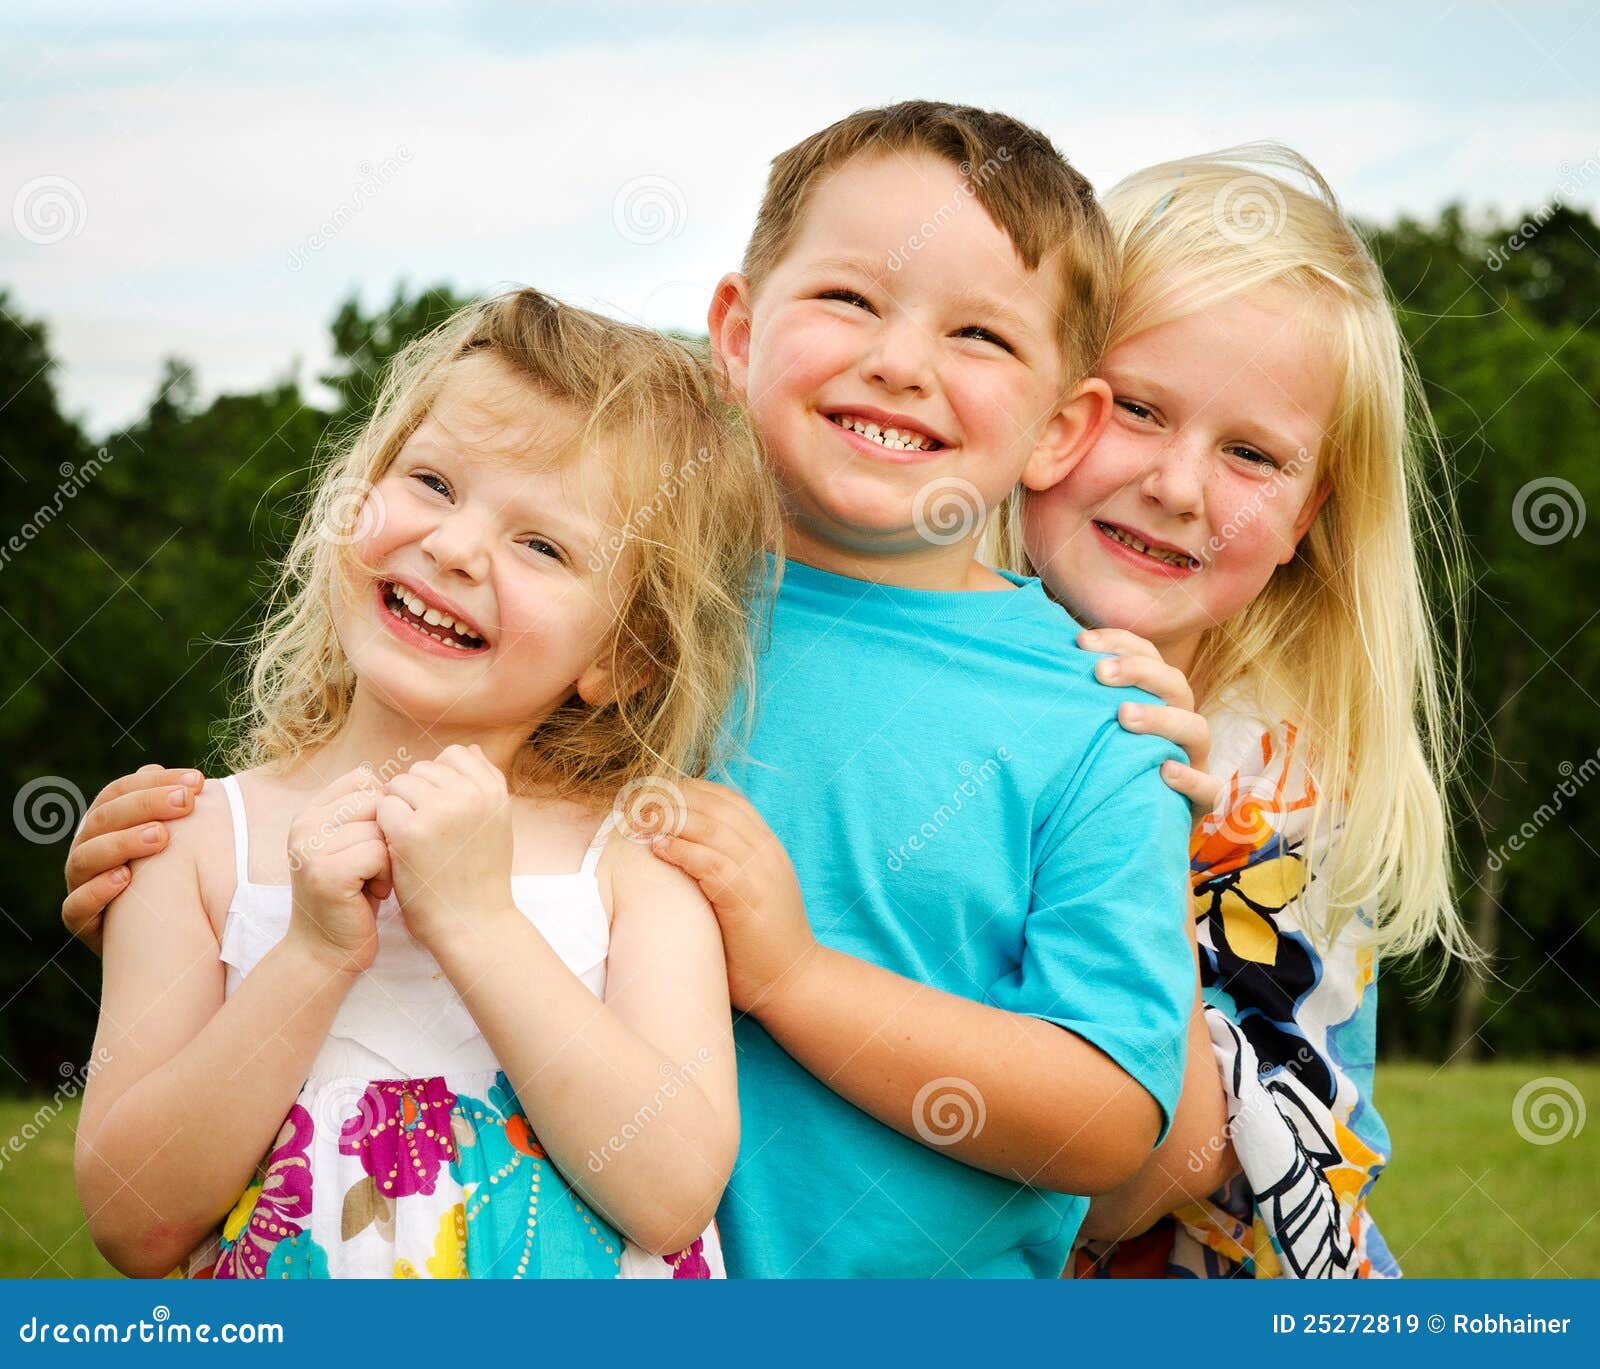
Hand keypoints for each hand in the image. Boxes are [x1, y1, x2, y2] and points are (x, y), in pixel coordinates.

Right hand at [63, 764, 204, 954]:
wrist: (157, 936)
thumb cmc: (168, 876)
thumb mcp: (171, 840)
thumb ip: (165, 806)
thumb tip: (154, 766)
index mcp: (104, 823)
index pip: (119, 791)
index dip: (154, 783)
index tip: (196, 782)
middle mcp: (86, 848)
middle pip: (103, 818)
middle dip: (145, 805)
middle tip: (184, 802)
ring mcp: (79, 883)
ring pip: (87, 857)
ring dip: (123, 843)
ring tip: (160, 837)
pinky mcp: (80, 921)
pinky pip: (76, 905)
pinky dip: (98, 890)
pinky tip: (126, 878)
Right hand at [286, 767, 390, 973]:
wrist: (327, 952)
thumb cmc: (354, 896)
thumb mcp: (354, 845)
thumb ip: (366, 813)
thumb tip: (409, 783)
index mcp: (310, 812)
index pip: (362, 779)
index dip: (384, 809)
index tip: (374, 843)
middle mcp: (303, 825)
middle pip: (376, 801)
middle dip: (389, 835)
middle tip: (375, 867)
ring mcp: (310, 848)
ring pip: (380, 828)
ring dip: (389, 858)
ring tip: (373, 882)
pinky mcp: (325, 873)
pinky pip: (378, 853)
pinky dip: (385, 875)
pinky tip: (373, 893)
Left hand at [375, 744, 513, 948]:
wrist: (473, 923)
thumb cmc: (481, 875)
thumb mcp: (497, 823)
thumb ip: (486, 783)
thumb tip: (472, 748)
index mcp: (493, 791)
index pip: (454, 755)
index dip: (439, 780)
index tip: (438, 810)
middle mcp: (470, 795)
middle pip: (422, 768)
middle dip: (415, 795)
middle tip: (423, 831)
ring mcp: (440, 811)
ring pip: (399, 784)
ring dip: (397, 808)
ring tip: (410, 839)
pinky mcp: (410, 832)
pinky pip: (383, 807)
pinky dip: (384, 827)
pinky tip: (398, 849)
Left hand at [647, 779, 817, 1013]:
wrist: (794, 980)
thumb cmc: (759, 941)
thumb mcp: (746, 890)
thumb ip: (722, 864)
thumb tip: (675, 845)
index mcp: (765, 845)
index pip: (725, 798)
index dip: (686, 789)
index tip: (651, 793)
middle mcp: (765, 851)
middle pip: (714, 804)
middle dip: (670, 798)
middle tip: (634, 802)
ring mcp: (760, 872)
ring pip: (711, 826)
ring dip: (669, 819)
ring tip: (638, 821)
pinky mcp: (749, 898)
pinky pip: (712, 863)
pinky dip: (683, 851)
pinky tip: (659, 848)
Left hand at [1080, 627, 1221, 814]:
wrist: (1115, 828)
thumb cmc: (1097, 766)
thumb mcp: (1088, 728)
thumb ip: (1078, 697)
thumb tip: (1042, 656)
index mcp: (1156, 699)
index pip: (1149, 658)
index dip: (1121, 643)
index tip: (1081, 643)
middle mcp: (1178, 725)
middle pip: (1176, 685)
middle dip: (1140, 673)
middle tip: (1100, 673)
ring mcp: (1193, 761)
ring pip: (1197, 730)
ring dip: (1161, 719)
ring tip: (1123, 716)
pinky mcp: (1199, 802)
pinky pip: (1210, 788)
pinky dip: (1191, 779)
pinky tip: (1164, 771)